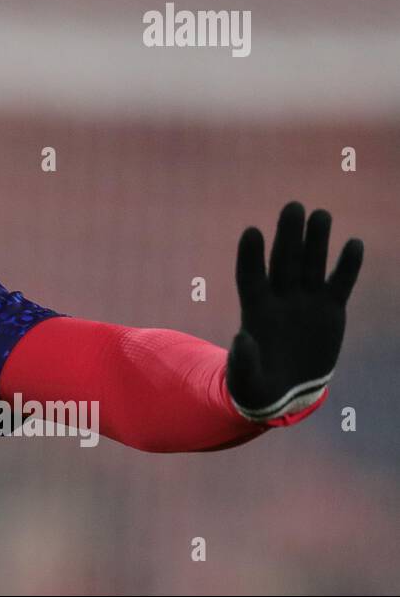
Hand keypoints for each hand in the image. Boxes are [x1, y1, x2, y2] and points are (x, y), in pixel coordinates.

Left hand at [226, 201, 363, 423]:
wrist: (285, 390)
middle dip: (288, 235)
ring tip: (321, 214)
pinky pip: (339, 283)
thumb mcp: (245, 379)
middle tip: (293, 206)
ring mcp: (306, 302)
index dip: (250, 255)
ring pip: (311, 264)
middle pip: (283, 261)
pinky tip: (354, 243)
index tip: (251, 231)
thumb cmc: (256, 384)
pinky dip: (347, 266)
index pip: (250, 276)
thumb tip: (241, 339)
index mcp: (254, 310)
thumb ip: (243, 360)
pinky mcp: (330, 311)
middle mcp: (280, 299)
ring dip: (316, 241)